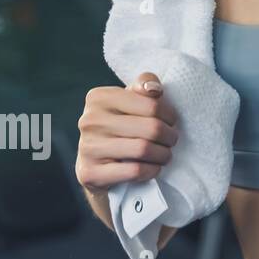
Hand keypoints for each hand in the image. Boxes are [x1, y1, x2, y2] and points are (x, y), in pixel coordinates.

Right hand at [75, 74, 178, 192]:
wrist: (98, 166)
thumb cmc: (123, 126)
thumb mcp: (132, 100)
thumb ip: (145, 85)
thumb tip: (153, 88)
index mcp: (99, 98)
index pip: (153, 104)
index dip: (170, 115)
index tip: (171, 121)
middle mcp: (89, 120)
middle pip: (151, 128)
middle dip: (170, 136)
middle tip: (171, 140)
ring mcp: (87, 148)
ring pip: (143, 149)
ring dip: (163, 155)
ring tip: (165, 154)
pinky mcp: (90, 173)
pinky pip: (134, 170)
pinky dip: (151, 170)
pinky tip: (152, 168)